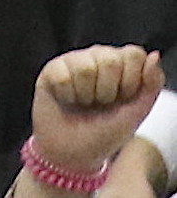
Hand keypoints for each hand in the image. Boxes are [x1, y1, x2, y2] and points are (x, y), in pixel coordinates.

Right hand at [33, 47, 166, 183]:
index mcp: (122, 67)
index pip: (133, 54)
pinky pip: (62, 76)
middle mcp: (97, 58)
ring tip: (83, 102)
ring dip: (86, 95)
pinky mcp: (52, 68)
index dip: (131, 79)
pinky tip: (67, 100)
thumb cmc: (105, 132)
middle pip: (109, 59)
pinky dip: (67, 96)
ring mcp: (73, 61)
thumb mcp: (136, 113)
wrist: (73, 151)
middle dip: (108, 90)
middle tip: (102, 102)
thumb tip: (154, 55)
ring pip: (85, 68)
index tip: (125, 98)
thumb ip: (151, 85)